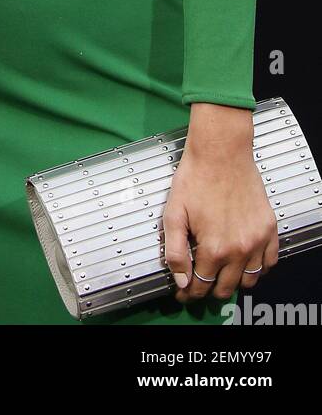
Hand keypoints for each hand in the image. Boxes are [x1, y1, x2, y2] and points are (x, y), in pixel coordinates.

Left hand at [161, 103, 278, 302]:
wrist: (221, 151)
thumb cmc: (194, 178)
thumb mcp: (173, 213)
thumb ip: (175, 251)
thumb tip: (181, 280)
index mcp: (214, 248)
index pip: (201, 285)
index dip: (189, 292)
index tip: (183, 292)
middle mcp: (240, 250)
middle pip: (226, 288)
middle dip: (209, 290)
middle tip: (199, 284)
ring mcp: (258, 240)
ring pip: (249, 280)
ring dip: (234, 282)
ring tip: (220, 273)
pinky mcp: (269, 229)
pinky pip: (269, 262)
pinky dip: (257, 268)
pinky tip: (244, 262)